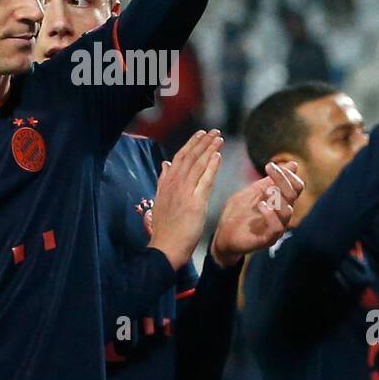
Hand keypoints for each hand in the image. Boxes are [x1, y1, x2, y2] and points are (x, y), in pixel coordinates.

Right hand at [148, 129, 224, 270]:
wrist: (165, 248)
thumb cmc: (165, 228)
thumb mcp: (160, 200)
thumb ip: (163, 181)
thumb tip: (165, 164)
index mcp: (167, 183)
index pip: (180, 158)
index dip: (191, 144)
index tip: (201, 134)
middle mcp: (174, 184)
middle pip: (190, 157)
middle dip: (202, 142)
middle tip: (214, 131)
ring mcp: (184, 192)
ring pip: (197, 165)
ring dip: (208, 149)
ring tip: (218, 138)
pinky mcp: (194, 202)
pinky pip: (204, 180)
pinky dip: (211, 166)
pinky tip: (218, 156)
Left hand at [209, 161, 304, 266]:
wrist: (223, 235)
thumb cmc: (239, 213)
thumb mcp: (253, 192)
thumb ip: (270, 180)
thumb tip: (294, 165)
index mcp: (281, 202)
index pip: (295, 186)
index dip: (287, 174)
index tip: (269, 165)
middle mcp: (282, 215)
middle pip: (293, 195)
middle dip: (282, 179)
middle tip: (268, 170)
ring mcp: (276, 227)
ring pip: (288, 211)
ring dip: (277, 197)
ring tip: (265, 190)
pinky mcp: (267, 239)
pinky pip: (276, 228)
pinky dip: (271, 215)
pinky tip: (262, 206)